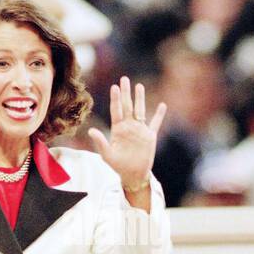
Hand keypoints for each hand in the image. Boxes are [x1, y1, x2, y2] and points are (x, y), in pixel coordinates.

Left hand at [89, 76, 165, 190]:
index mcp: (117, 129)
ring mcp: (139, 130)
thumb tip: (91, 130)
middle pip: (127, 106)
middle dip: (126, 93)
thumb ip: (100, 142)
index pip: (116, 110)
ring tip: (139, 86)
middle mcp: (128, 126)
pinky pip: (155, 123)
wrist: (132, 174)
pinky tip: (162, 105)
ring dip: (140, 98)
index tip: (114, 86)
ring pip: (140, 110)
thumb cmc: (118, 166)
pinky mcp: (150, 136)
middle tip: (124, 79)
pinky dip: (159, 115)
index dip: (115, 99)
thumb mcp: (107, 155)